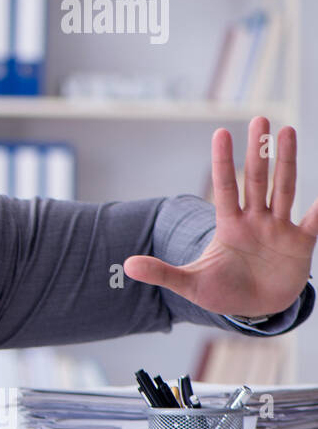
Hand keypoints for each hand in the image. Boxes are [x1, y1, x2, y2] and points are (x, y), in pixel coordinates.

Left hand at [124, 116, 316, 317]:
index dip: (222, 161)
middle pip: (256, 179)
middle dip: (258, 150)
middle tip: (260, 118)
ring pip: (283, 189)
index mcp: (228, 225)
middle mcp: (255, 220)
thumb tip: (128, 265)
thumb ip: (163, 272)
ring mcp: (278, 229)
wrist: (254, 310)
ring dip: (287, 161)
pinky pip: (313, 221)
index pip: (224, 186)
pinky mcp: (300, 244)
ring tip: (288, 131)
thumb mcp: (190, 284)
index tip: (220, 132)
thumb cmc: (222, 292)